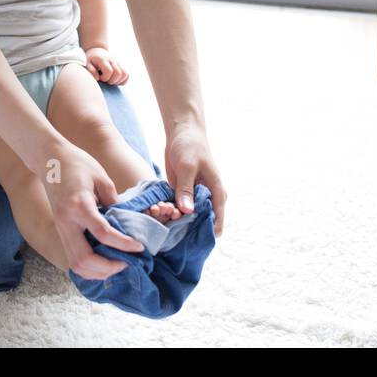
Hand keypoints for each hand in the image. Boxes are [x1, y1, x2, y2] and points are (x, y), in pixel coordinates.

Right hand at [40, 140, 145, 280]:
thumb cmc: (78, 164)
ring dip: (97, 271)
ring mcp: (60, 228)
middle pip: (84, 259)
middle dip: (108, 267)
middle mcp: (66, 222)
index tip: (139, 246)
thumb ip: (114, 202)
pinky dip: (89, 266)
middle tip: (127, 262)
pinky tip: (103, 261)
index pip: (102, 234)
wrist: (49, 159)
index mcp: (79, 205)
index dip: (123, 244)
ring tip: (116, 264)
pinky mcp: (59, 231)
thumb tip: (127, 223)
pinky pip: (73, 258)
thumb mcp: (102, 178)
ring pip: (76, 264)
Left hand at [83, 46, 127, 84]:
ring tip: (111, 81)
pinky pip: (127, 74)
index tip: (100, 78)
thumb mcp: (87, 63)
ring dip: (118, 81)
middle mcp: (112, 60)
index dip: (105, 78)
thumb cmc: (91, 59)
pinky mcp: (121, 66)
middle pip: (118, 73)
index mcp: (103, 60)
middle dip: (112, 81)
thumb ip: (91, 71)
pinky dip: (123, 80)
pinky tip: (115, 81)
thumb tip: (98, 78)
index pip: (109, 71)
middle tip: (105, 80)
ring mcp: (118, 63)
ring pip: (125, 74)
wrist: (97, 51)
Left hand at [164, 121, 226, 237]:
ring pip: (187, 215)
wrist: (181, 132)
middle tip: (174, 235)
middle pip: (201, 219)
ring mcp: (193, 195)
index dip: (210, 231)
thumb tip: (187, 211)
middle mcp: (206, 196)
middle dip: (188, 227)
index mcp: (216, 191)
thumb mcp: (187, 166)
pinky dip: (169, 211)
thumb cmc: (190, 146)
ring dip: (177, 220)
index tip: (199, 243)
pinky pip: (176, 207)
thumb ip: (186, 189)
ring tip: (164, 224)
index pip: (217, 217)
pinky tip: (159, 217)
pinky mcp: (180, 192)